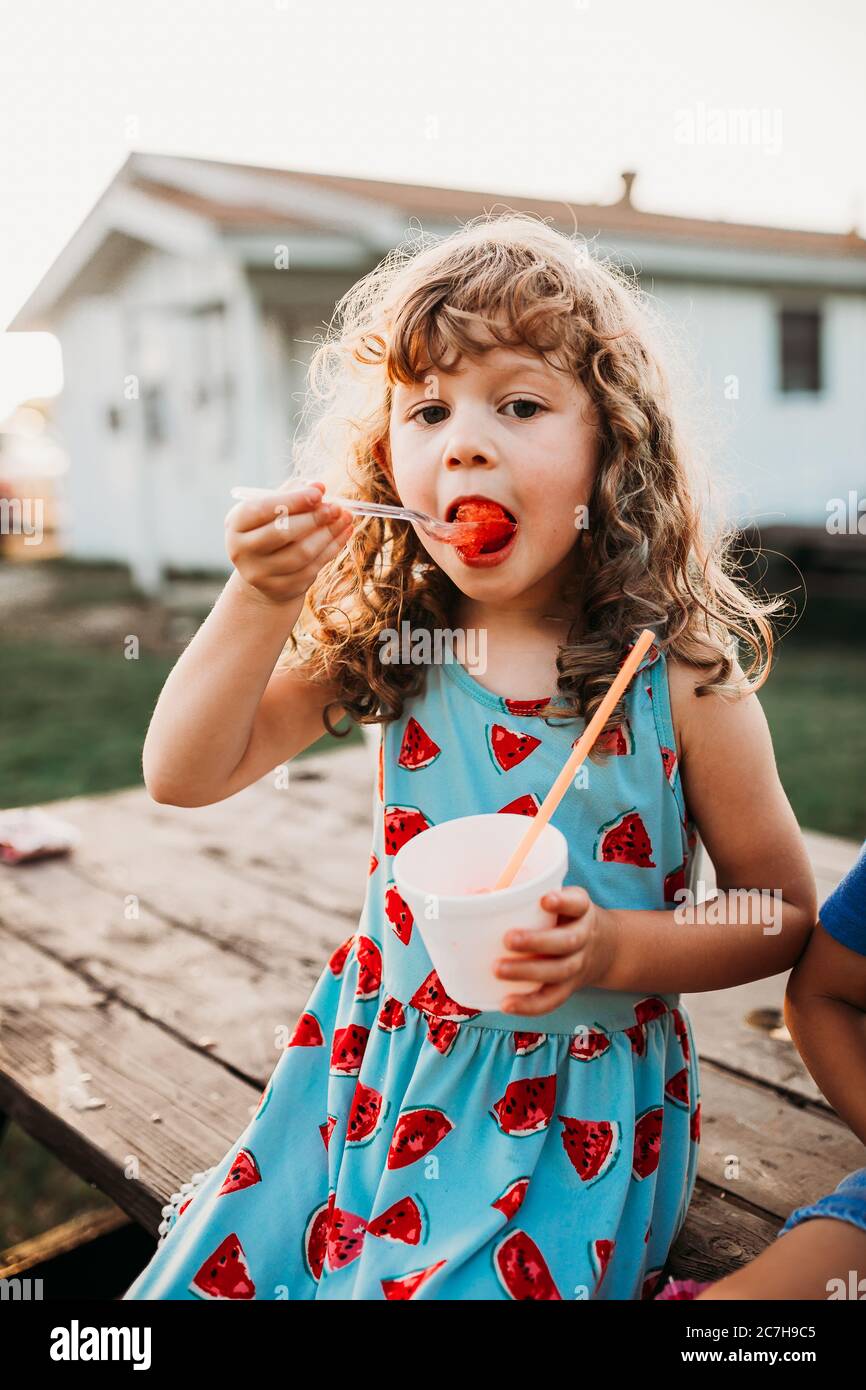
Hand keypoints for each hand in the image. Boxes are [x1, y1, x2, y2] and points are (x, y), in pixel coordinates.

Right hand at [225, 479, 355, 605]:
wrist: (264, 571)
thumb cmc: (271, 528)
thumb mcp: (273, 508)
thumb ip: (292, 493)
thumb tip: (319, 487)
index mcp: (235, 524)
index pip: (263, 509)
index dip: (293, 500)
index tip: (320, 492)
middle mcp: (242, 551)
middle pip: (282, 533)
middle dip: (313, 518)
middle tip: (336, 507)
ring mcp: (260, 574)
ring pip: (301, 553)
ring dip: (328, 534)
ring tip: (345, 518)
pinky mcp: (281, 588)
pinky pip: (312, 568)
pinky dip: (332, 549)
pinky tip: (344, 533)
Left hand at [495, 886, 617, 1014]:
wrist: (603, 949)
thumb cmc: (564, 917)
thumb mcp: (558, 900)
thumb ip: (527, 897)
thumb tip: (481, 894)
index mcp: (580, 910)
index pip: (577, 903)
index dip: (563, 902)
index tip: (544, 899)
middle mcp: (583, 937)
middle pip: (566, 941)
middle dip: (537, 942)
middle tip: (507, 939)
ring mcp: (577, 965)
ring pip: (558, 971)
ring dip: (527, 972)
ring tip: (498, 969)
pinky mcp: (568, 988)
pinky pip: (551, 1000)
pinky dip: (529, 1005)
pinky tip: (506, 1004)